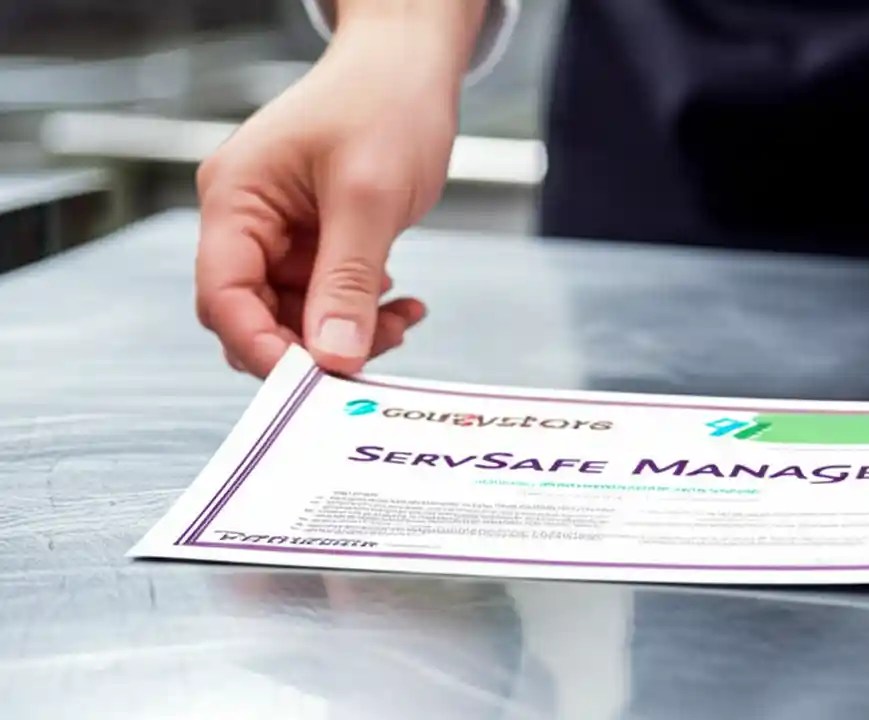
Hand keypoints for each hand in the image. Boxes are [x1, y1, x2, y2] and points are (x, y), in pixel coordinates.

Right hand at [195, 0, 485, 376]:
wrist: (411, 65)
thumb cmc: (384, 103)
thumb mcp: (370, 198)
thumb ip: (347, 282)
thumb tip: (332, 357)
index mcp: (236, 198)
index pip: (223, 294)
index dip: (260, 345)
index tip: (309, 381)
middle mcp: (247, 218)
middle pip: (255, 313)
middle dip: (312, 343)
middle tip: (370, 355)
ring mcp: (280, 231)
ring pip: (296, 314)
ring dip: (347, 331)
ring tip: (401, 321)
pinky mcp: (314, 238)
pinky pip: (326, 296)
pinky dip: (362, 309)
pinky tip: (402, 304)